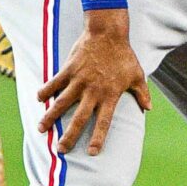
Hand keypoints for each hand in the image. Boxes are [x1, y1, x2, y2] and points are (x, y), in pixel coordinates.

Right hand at [38, 11, 149, 155]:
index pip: (104, 122)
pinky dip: (45, 91)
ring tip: (41, 129)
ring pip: (62, 103)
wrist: (108, 32)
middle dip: (69, 136)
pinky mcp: (69, 69)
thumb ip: (142, 93)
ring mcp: (79, 80)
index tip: (92, 153)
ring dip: (50, 117)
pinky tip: (37, 99)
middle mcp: (93, 91)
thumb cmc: (123, 55)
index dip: (98, 138)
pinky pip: (54, 83)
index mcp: (110, 95)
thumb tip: (148, 108)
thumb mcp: (137, 75)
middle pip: (79, 119)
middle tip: (61, 150)